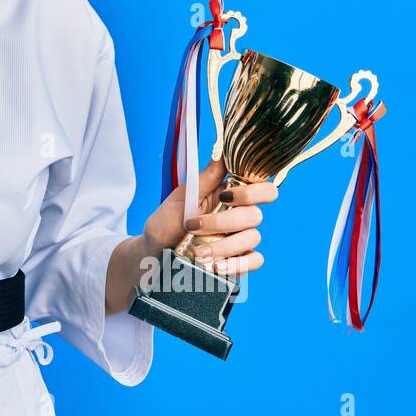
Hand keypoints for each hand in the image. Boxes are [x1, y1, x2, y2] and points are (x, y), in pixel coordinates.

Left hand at [142, 157, 275, 277]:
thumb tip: (224, 149)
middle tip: (195, 225)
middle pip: (256, 214)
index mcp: (229, 196)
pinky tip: (216, 266)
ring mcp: (240, 239)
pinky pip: (254, 261)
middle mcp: (239, 216)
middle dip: (225, 221)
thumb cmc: (167, 222)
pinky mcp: (239, 261)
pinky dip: (236, 264)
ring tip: (196, 252)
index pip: (261, 188)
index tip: (226, 194)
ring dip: (223, 245)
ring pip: (252, 238)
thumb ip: (207, 177)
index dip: (253, 191)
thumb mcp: (182, 196)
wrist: (153, 253)